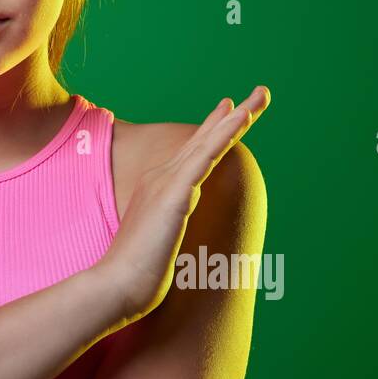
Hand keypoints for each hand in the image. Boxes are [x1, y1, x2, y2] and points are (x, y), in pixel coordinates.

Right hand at [98, 86, 270, 321]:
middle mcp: (162, 178)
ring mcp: (168, 182)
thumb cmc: (135, 275)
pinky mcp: (176, 192)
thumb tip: (177, 244)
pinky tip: (241, 117)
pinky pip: (206, 154)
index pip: (192, 154)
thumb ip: (169, 236)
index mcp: (159, 190)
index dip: (212, 130)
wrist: (116, 285)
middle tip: (256, 94)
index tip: (229, 110)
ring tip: (260, 95)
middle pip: (204, 139)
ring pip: (209, 141)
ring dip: (238, 116)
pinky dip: (224, 132)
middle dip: (232, 115)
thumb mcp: (158, 249)